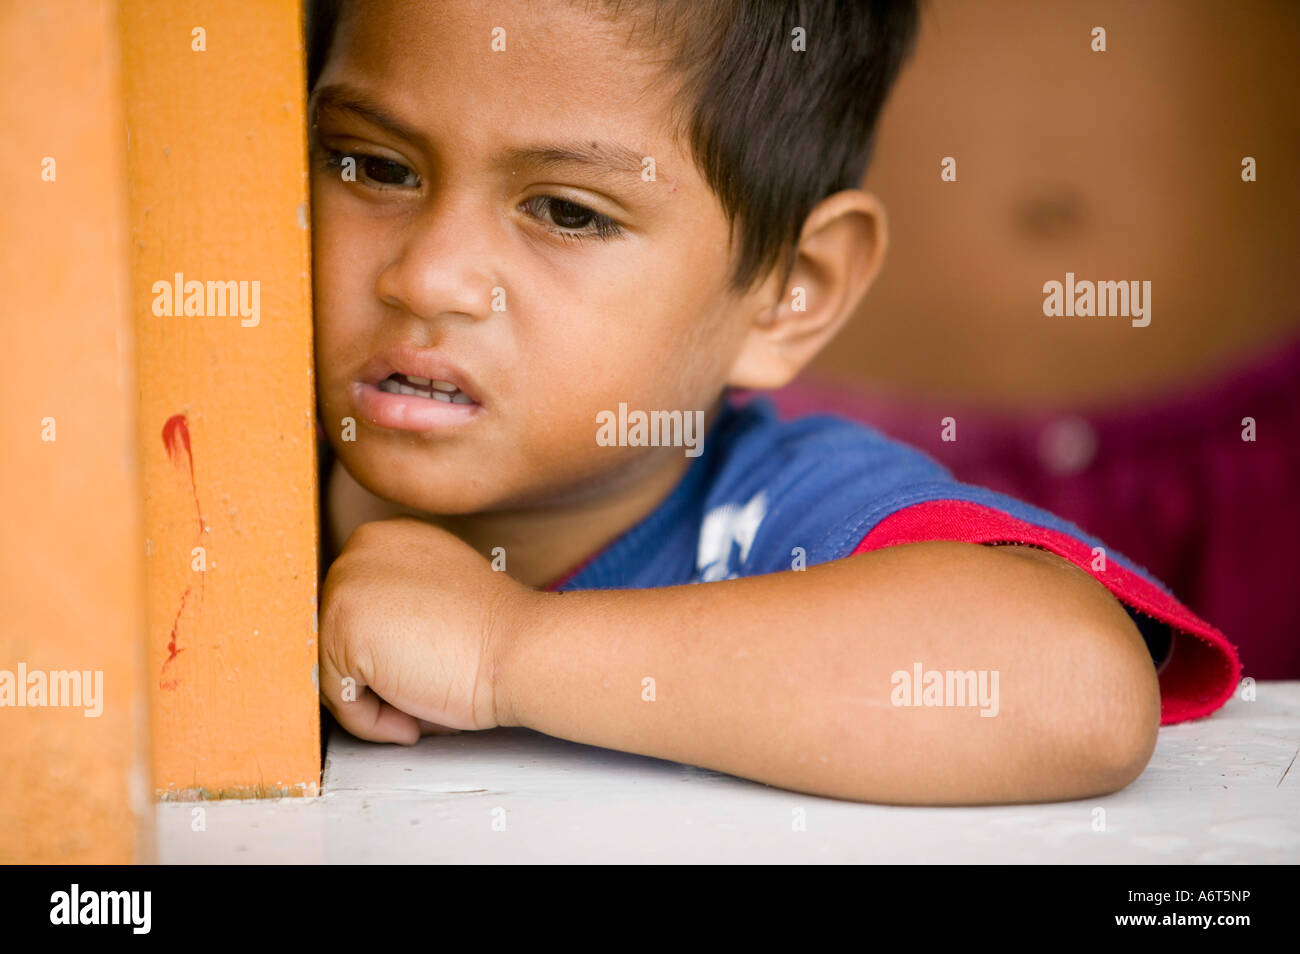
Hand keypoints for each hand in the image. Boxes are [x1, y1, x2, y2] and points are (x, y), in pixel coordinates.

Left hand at [318, 516, 528, 743]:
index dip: (384, 653)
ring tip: (418, 705)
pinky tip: (411, 715)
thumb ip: (397, 607)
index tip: (420, 672)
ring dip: (373, 701)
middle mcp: (361, 549)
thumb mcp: (437, 600)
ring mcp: (346, 583)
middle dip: (373, 676)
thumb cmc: (497, 639)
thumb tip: (360, 656)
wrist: (523, 650)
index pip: (357, 611)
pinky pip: (337, 696)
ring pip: (332, 667)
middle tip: (419, 695)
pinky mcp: (340, 625)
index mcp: (389, 538)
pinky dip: (370, 721)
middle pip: (337, 636)